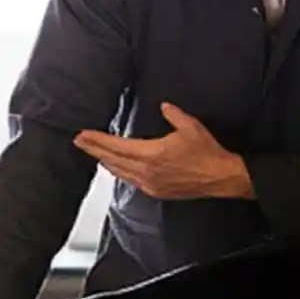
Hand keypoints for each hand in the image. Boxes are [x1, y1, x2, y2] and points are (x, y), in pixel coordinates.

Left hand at [74, 102, 253, 199]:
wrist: (220, 177)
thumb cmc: (207, 152)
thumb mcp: (190, 126)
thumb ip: (173, 114)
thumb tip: (164, 106)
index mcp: (151, 154)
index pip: (116, 146)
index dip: (97, 140)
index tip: (83, 135)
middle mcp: (146, 171)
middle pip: (112, 160)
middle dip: (94, 150)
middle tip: (79, 142)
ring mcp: (150, 184)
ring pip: (120, 172)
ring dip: (105, 161)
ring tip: (93, 152)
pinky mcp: (156, 192)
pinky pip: (131, 181)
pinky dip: (119, 172)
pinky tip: (116, 168)